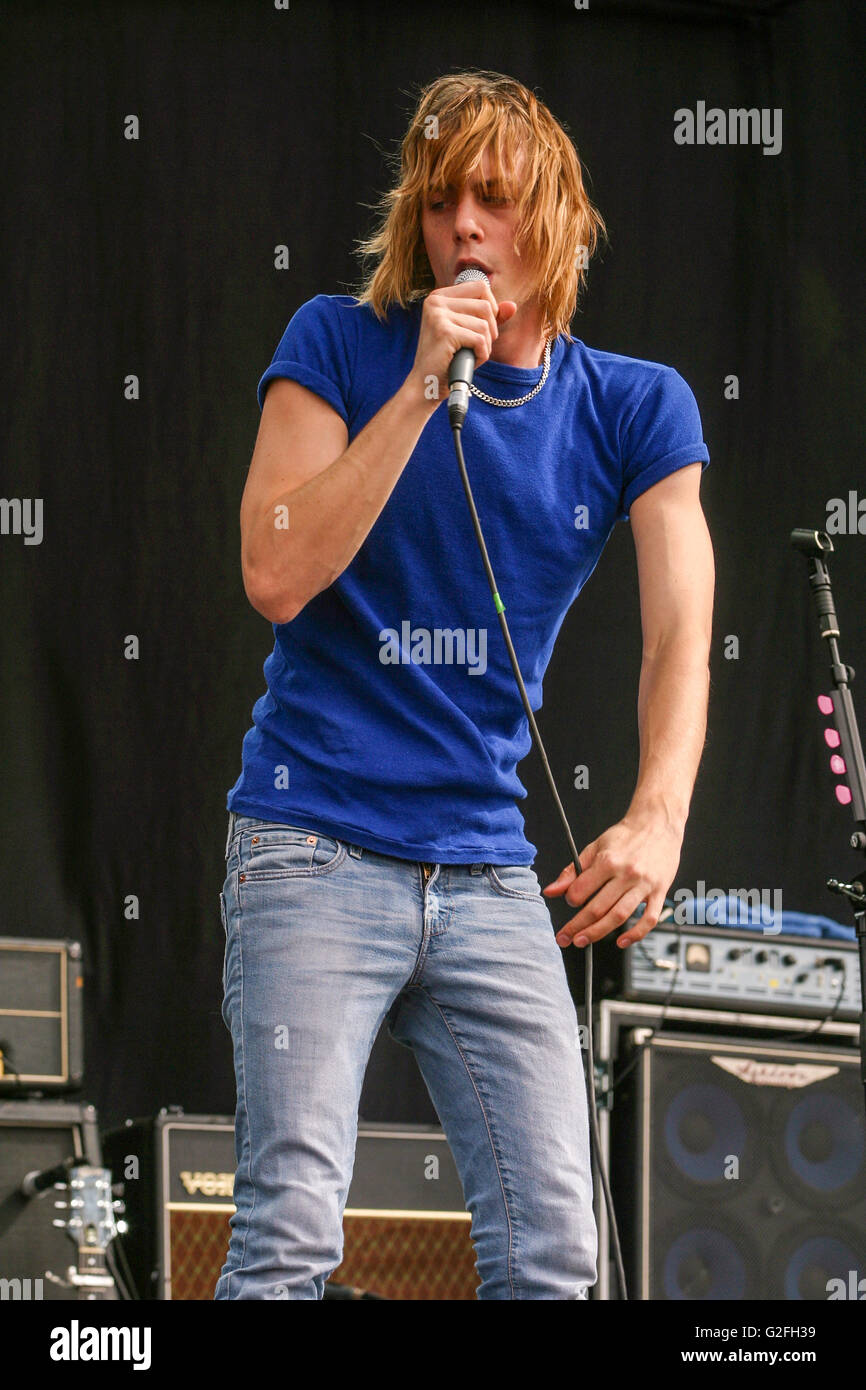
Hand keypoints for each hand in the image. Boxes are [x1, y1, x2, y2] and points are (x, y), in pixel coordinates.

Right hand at [409, 279, 516, 403]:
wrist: (427, 384)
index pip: (481, 287)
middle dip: (490, 330)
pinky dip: (481, 355)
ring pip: (484, 325)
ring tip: (470, 355)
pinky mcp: (444, 332)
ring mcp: (438, 315)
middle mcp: (436, 301)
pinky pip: (479, 340)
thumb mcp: (469, 332)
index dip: (491, 308)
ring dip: (485, 346)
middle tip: (476, 346)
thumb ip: (490, 317)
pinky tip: (469, 362)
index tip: (482, 328)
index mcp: (440, 296)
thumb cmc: (449, 359)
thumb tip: (512, 306)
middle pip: (486, 306)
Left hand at [541, 811, 682, 949]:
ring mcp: (644, 885)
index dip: (571, 900)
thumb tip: (551, 891)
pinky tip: (622, 941)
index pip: (582, 890)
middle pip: (598, 908)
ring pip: (620, 916)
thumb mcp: (595, 847)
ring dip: (598, 932)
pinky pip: (649, 919)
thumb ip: (572, 871)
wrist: (658, 824)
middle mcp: (627, 874)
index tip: (569, 901)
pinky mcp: (660, 891)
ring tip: (583, 941)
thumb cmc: (626, 836)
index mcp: (608, 861)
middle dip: (577, 926)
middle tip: (566, 938)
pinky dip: (636, 934)